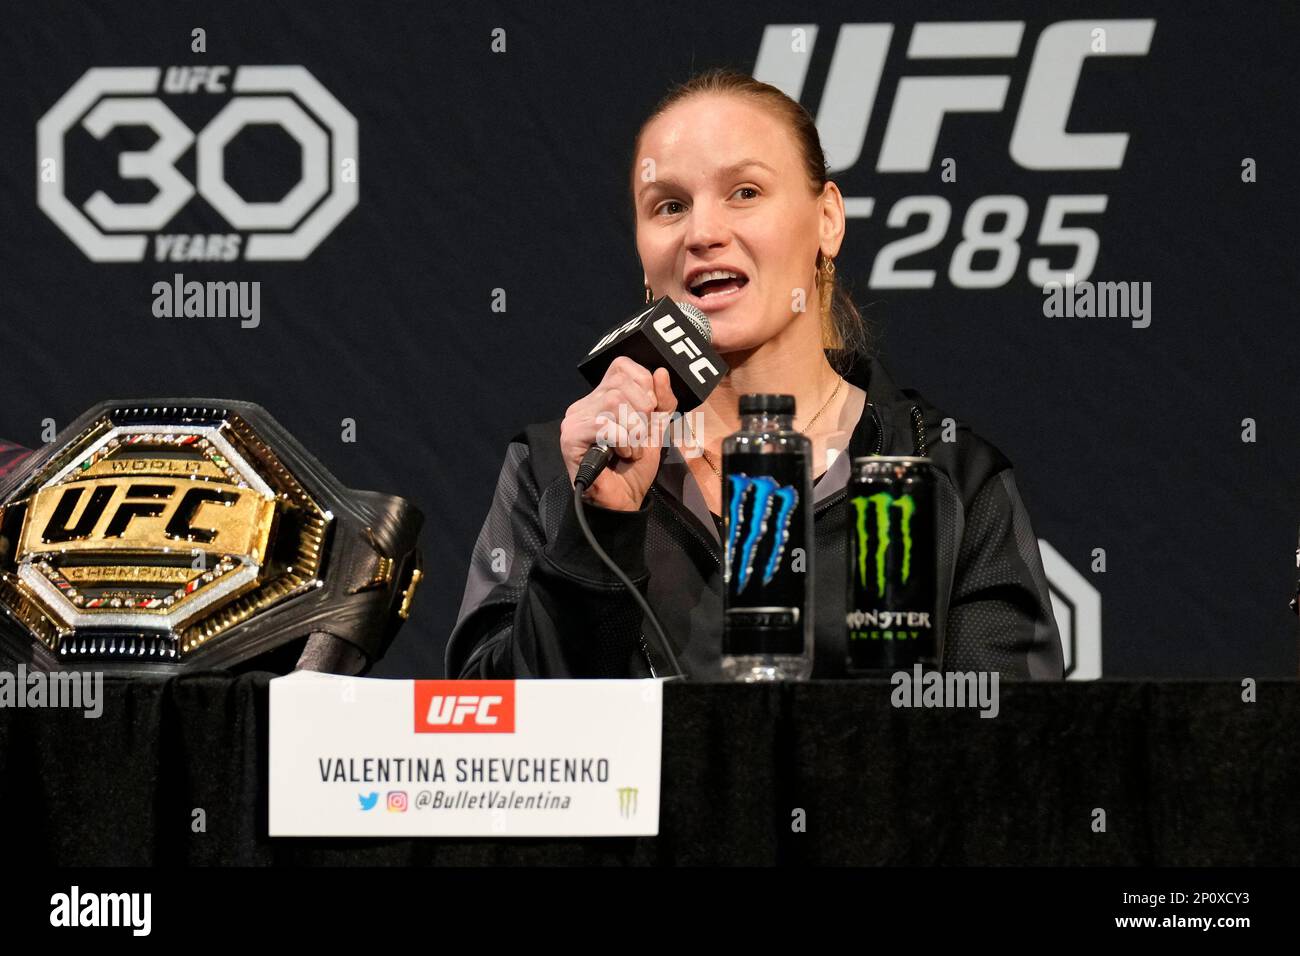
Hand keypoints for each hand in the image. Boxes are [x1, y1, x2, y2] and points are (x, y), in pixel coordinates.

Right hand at [560, 357, 677, 511]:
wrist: (622, 501)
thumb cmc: (634, 466)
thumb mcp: (657, 427)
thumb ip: (662, 400)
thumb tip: (660, 372)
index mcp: (603, 396)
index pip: (622, 366)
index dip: (644, 385)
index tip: (649, 413)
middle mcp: (584, 403)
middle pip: (621, 385)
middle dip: (642, 413)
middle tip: (639, 438)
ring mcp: (574, 419)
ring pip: (614, 403)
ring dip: (634, 431)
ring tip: (631, 450)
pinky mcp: (570, 437)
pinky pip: (605, 425)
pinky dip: (623, 442)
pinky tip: (621, 455)